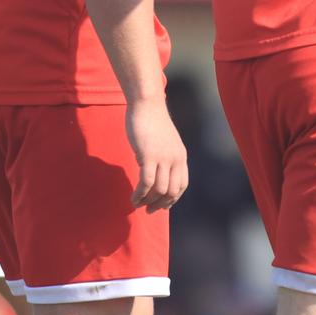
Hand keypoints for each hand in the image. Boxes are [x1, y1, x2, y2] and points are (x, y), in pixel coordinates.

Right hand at [125, 95, 189, 210]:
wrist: (146, 104)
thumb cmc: (151, 121)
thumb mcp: (164, 141)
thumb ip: (163, 156)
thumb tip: (153, 172)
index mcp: (181, 156)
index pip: (182, 185)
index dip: (172, 199)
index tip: (161, 206)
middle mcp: (175, 159)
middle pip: (172, 191)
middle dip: (160, 204)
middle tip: (148, 210)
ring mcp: (163, 158)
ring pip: (160, 190)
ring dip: (148, 201)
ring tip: (137, 204)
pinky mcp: (149, 155)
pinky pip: (147, 182)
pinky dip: (140, 194)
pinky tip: (133, 198)